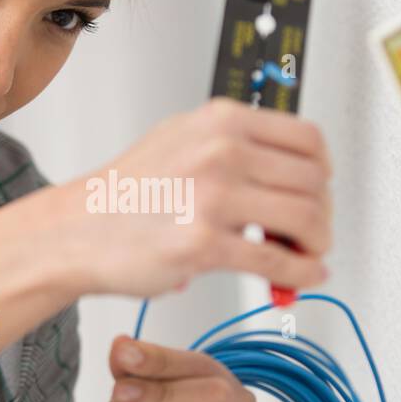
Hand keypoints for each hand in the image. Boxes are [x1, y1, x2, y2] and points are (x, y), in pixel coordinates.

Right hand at [57, 96, 332, 298]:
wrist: (76, 231)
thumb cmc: (127, 192)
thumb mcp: (182, 141)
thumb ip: (236, 147)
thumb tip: (290, 174)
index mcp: (220, 121)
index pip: (308, 139)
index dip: (323, 172)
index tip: (319, 192)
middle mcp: (220, 151)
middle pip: (314, 181)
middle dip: (322, 214)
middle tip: (313, 234)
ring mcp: (212, 197)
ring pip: (305, 220)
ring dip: (316, 245)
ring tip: (306, 256)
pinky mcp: (203, 245)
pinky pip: (277, 262)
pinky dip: (300, 275)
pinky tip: (299, 279)